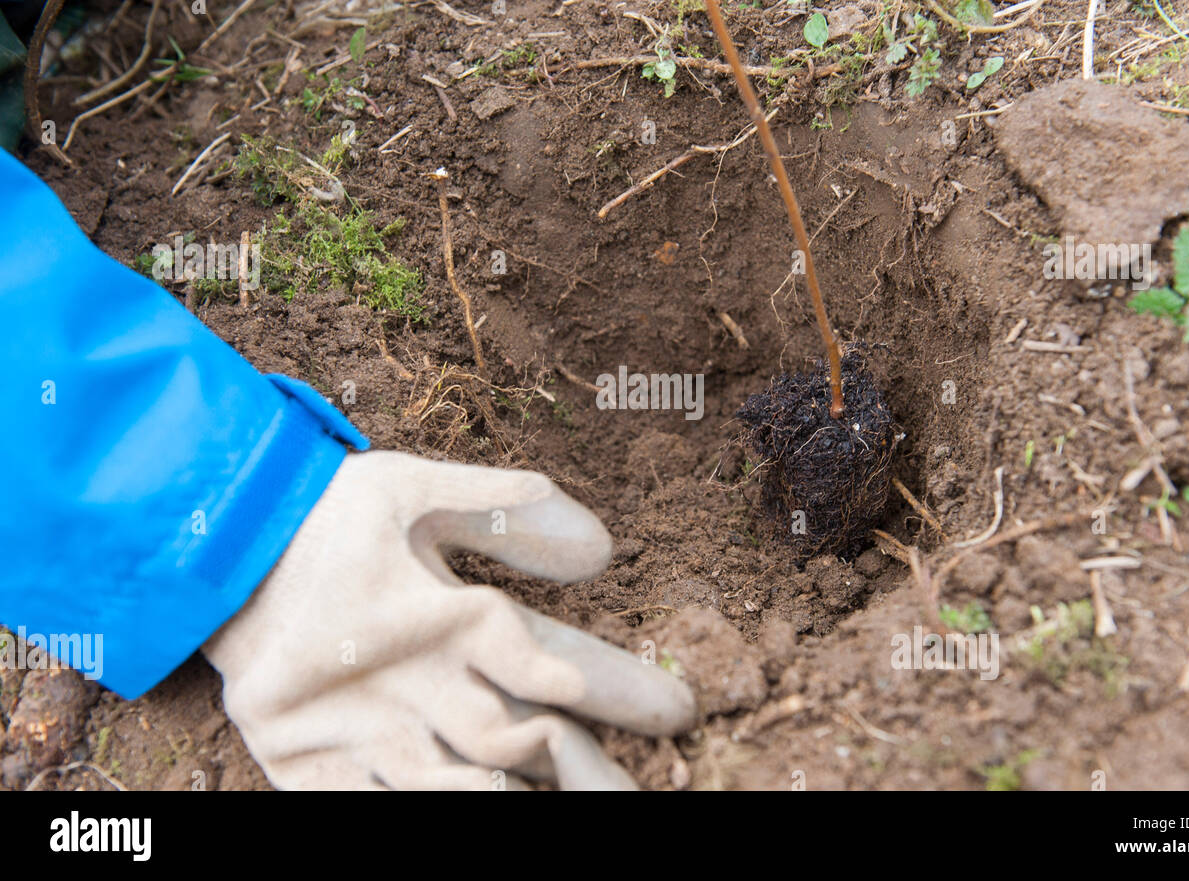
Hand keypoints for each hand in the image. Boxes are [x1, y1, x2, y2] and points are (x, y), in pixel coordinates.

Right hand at [202, 451, 694, 789]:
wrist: (209, 551)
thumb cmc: (324, 517)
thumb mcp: (414, 488)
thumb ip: (507, 509)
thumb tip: (605, 549)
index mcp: (445, 616)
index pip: (549, 666)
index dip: (618, 689)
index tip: (675, 709)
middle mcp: (413, 682)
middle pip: (519, 743)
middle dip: (591, 770)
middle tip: (648, 796)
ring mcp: (360, 731)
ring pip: (458, 787)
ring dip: (517, 801)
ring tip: (585, 812)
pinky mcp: (308, 764)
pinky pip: (375, 809)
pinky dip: (426, 814)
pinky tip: (479, 812)